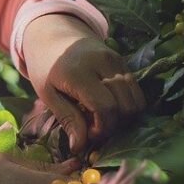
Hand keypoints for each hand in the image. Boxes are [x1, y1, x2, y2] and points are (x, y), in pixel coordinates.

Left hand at [22, 15, 144, 153]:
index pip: (105, 108)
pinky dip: (128, 104)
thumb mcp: (48, 94)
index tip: (89, 134)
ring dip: (124, 116)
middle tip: (95, 127)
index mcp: (79, 72)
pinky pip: (136, 90)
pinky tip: (109, 106)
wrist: (54, 36)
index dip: (101, 128)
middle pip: (124, 106)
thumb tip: (80, 147)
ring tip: (102, 117)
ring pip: (136, 99)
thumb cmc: (46, 67)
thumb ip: (67, 118)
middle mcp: (102, 63)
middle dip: (113, 125)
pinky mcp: (124, 61)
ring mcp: (116, 60)